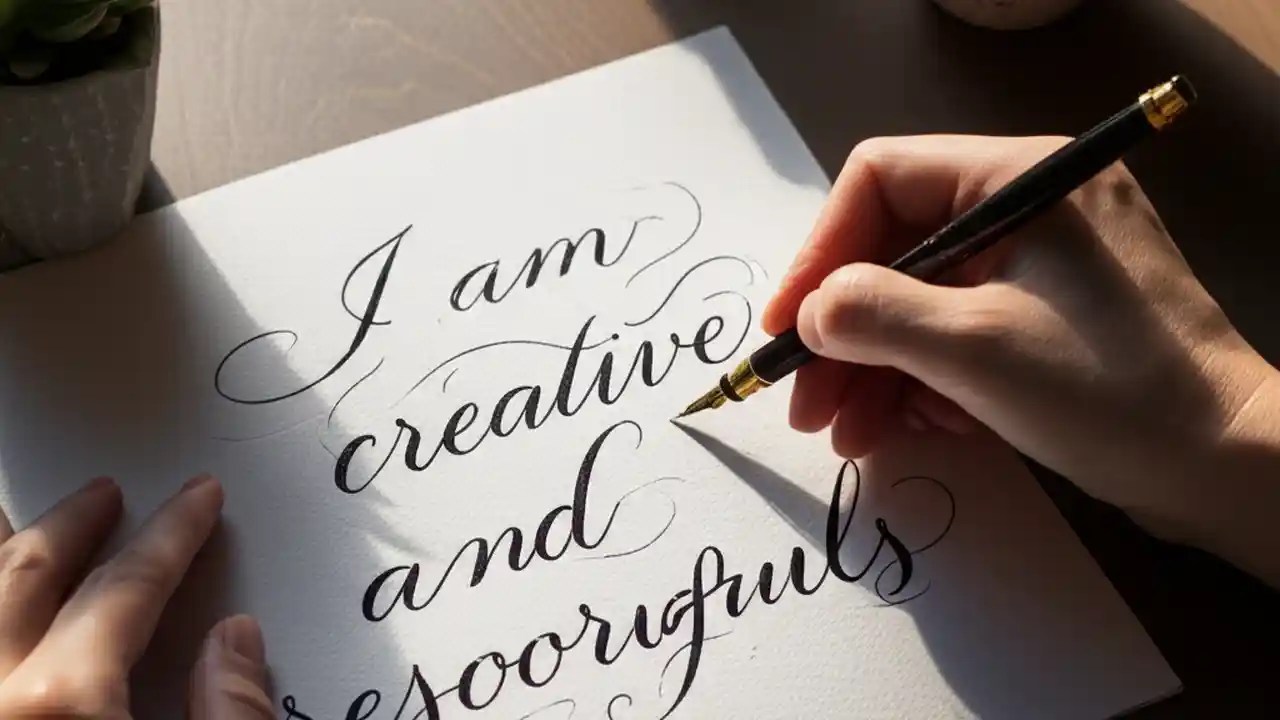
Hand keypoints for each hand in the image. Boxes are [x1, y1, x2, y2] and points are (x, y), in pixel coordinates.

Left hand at [0, 474, 272, 717]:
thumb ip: (227, 709)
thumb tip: (234, 643)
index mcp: (61, 704)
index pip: (125, 589)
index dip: (171, 535)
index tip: (196, 500)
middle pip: (26, 578)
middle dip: (70, 525)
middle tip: (102, 494)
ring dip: (8, 554)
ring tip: (26, 528)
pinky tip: (6, 606)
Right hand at [765, 134, 1279, 585]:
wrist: (1226, 470)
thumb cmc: (1107, 391)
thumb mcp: (972, 348)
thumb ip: (872, 315)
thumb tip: (809, 313)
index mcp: (1018, 178)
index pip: (880, 181)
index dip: (818, 251)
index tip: (785, 327)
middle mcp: (1027, 207)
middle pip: (895, 250)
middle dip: (843, 331)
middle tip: (804, 401)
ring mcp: (1041, 266)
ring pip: (922, 301)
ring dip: (874, 368)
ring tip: (844, 435)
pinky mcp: (1048, 321)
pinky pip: (960, 334)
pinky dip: (923, 381)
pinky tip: (902, 429)